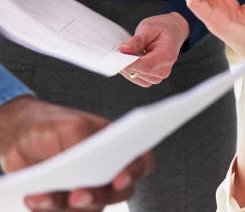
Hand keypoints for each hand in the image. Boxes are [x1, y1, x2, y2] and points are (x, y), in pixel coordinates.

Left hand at [0, 96, 154, 210]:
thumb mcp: (70, 124)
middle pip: (119, 194)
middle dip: (99, 197)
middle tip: (77, 195)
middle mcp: (109, 173)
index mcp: (120, 147)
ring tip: (43, 196)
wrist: (20, 138)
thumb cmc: (53, 126)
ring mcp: (89, 191)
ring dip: (65, 206)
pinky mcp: (66, 206)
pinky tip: (35, 198)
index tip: (120, 178)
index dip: (135, 172)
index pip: (140, 162)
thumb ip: (83, 140)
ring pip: (90, 209)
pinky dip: (48, 208)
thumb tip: (86, 160)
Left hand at [118, 12, 188, 86]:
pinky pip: (137, 78)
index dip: (129, 64)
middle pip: (140, 72)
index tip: (118, 57)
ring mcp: (160, 75)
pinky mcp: (154, 77)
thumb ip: (136, 40)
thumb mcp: (148, 28)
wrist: (173, 31)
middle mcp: (165, 68)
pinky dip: (131, 70)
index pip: (146, 66)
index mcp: (167, 55)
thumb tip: (124, 50)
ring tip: (130, 54)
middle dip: (126, 63)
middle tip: (120, 52)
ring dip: (128, 67)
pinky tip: (132, 59)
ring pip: (136, 77)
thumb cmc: (163, 29)